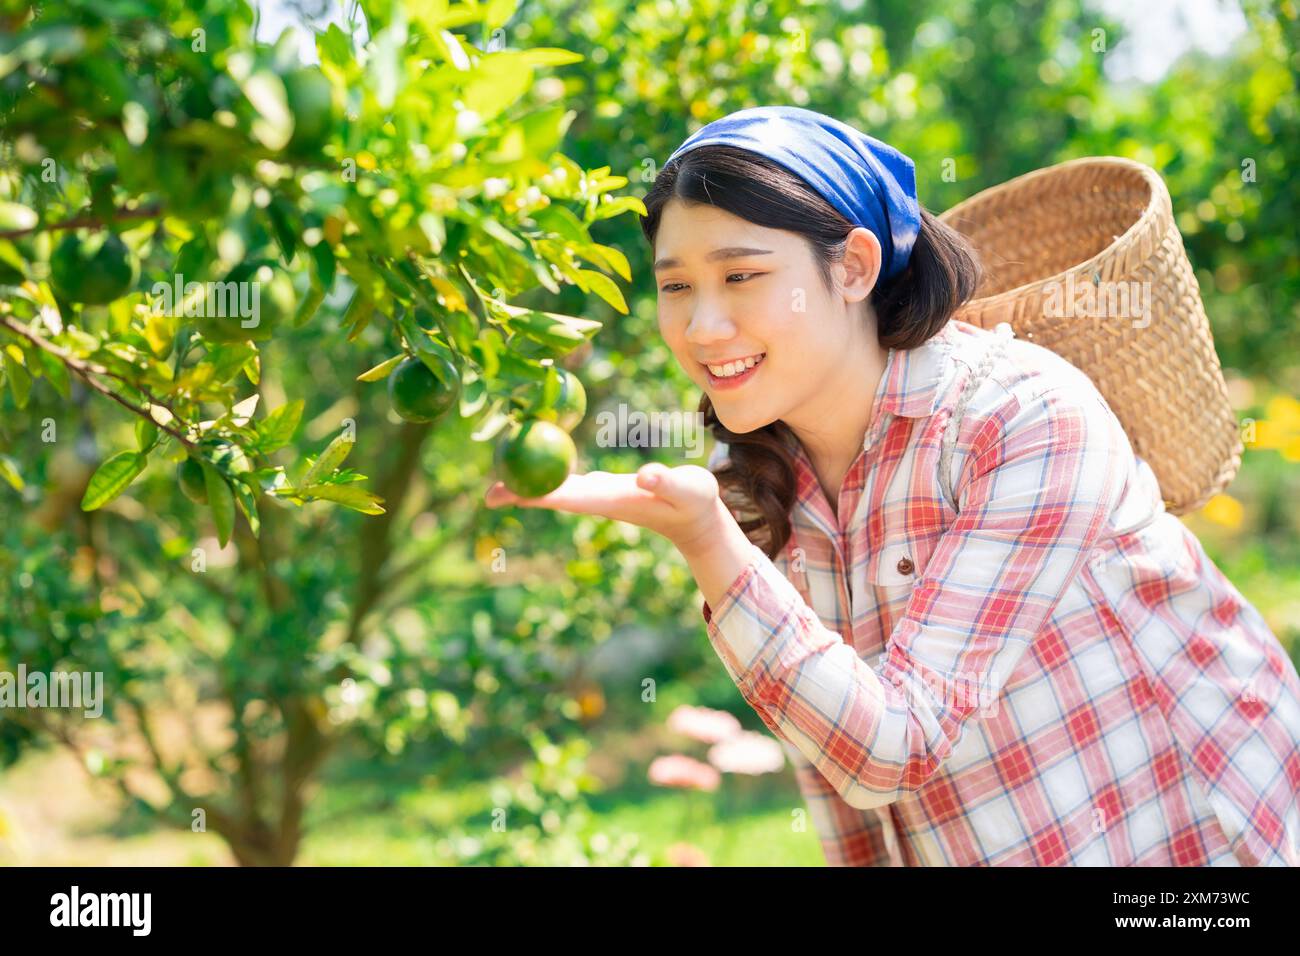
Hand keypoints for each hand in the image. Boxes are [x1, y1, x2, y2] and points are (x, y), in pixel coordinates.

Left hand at [484, 462, 728, 553]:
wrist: (698, 519)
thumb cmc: (696, 502)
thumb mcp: (688, 488)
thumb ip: (667, 481)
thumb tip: (644, 475)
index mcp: (612, 498)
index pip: (565, 496)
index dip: (535, 493)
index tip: (508, 496)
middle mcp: (600, 499)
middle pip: (553, 495)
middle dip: (522, 493)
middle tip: (487, 494)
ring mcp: (601, 494)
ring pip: (558, 488)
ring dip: (530, 484)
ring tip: (500, 477)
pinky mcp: (605, 488)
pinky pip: (569, 480)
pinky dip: (549, 472)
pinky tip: (536, 461)